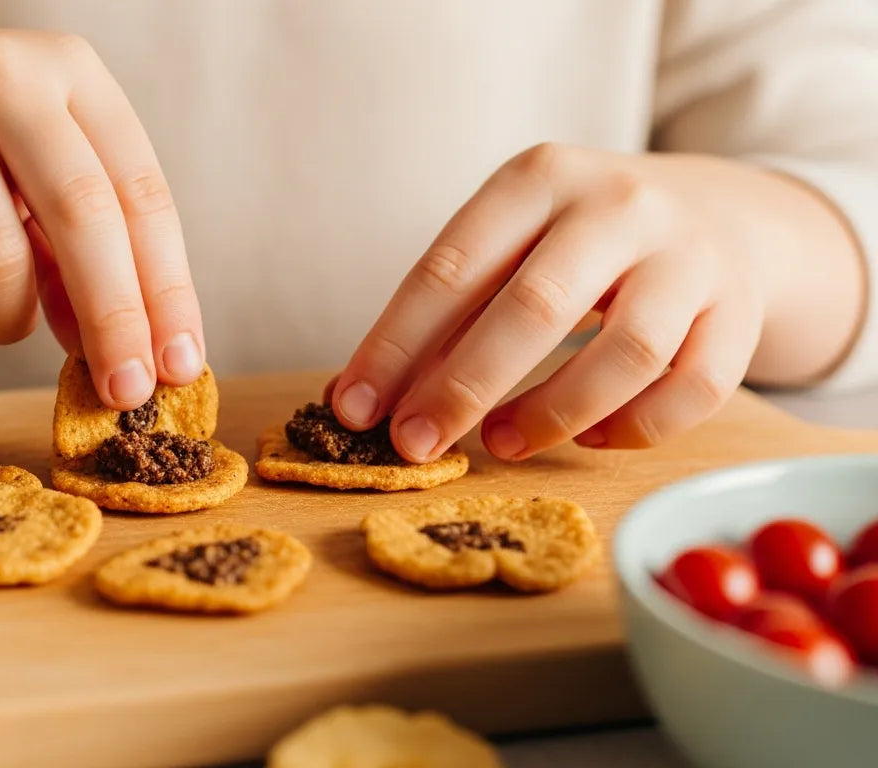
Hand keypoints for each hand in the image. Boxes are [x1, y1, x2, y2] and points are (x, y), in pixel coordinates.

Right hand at [0, 29, 202, 407]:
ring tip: (0, 319)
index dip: (167, 290)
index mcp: (69, 70)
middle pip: (82, 214)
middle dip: (113, 319)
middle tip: (124, 392)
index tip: (180, 367)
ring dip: (9, 320)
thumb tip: (125, 356)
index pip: (140, 193)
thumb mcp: (34, 169)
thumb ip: (82, 249)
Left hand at [331, 144, 774, 461]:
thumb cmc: (576, 242)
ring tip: (501, 444)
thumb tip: (367, 399)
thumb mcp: (510, 242)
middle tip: (414, 445)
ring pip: (628, 353)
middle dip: (462, 387)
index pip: (452, 266)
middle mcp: (620, 205)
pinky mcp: (739, 313)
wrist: (715, 212)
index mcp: (539, 178)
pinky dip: (634, 428)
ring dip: (551, 413)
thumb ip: (448, 312)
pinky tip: (588, 439)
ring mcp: (690, 256)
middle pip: (536, 307)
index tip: (353, 408)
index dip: (394, 344)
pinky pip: (694, 390)